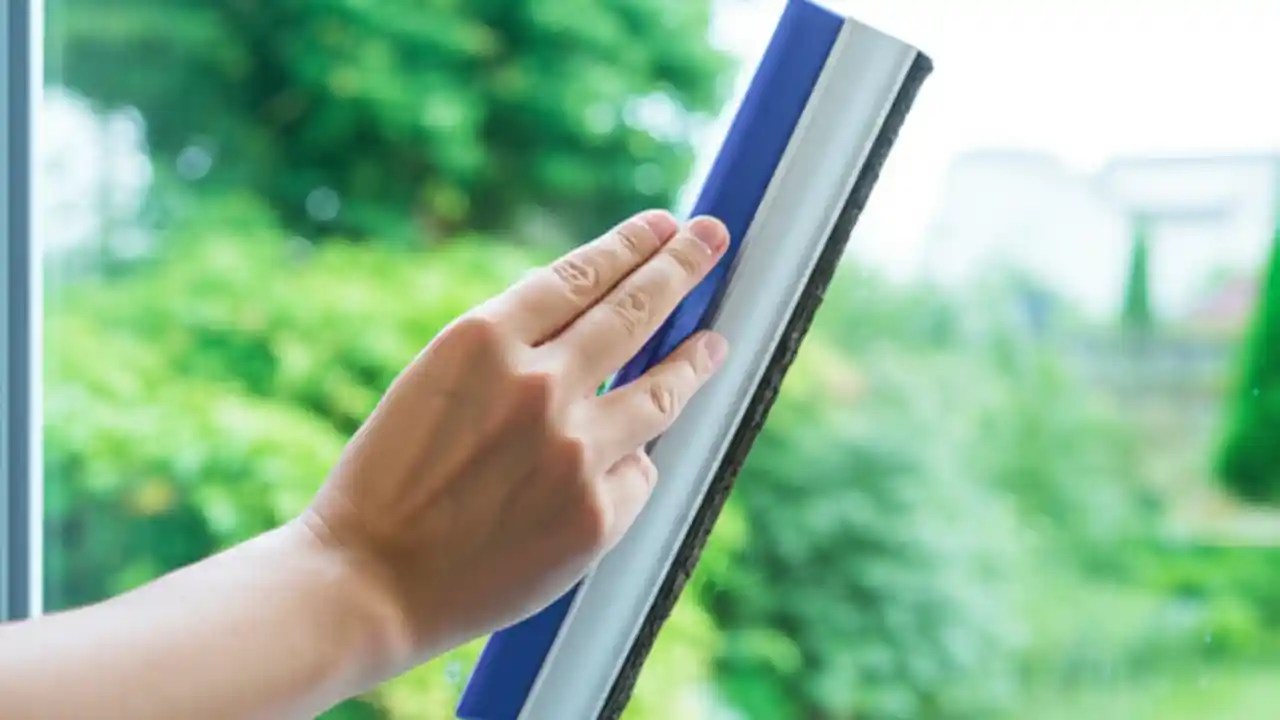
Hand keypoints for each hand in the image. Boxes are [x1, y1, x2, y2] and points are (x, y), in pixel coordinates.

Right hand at [299, 210, 729, 670]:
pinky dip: (631, 464)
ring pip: (661, 391)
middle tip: (712, 237)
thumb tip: (594, 335)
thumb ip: (510, 353)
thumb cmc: (388, 484)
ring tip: (715, 342)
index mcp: (483, 340)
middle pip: (634, 310)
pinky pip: (637, 474)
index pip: (581, 275)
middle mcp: (539, 384)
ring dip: (694, 359)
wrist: (368, 584)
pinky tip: (629, 463)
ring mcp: (575, 451)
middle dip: (681, 265)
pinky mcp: (597, 515)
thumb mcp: (435, 383)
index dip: (629, 245)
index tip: (662, 226)